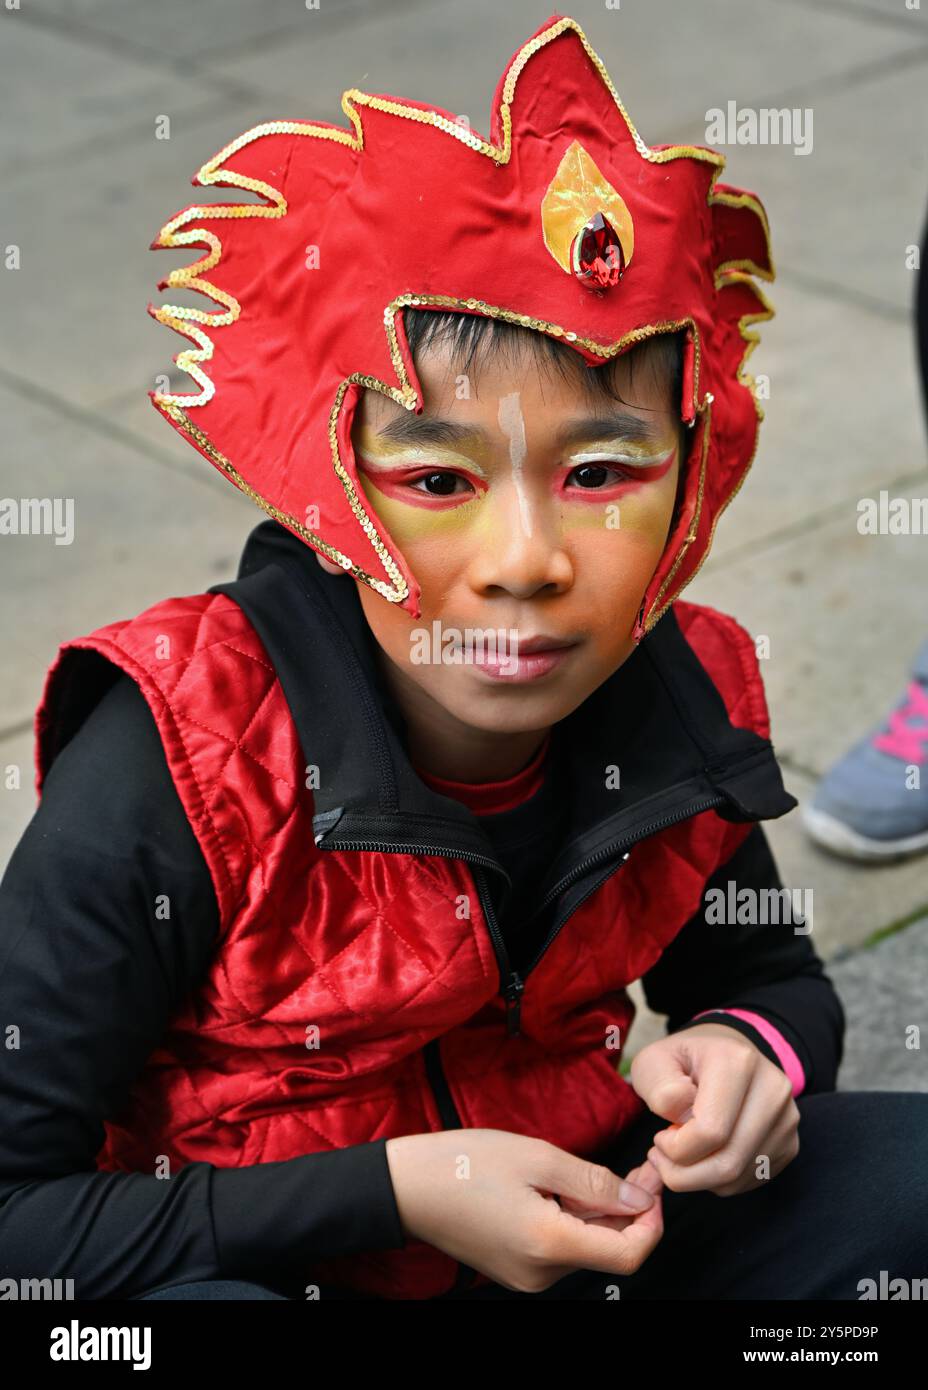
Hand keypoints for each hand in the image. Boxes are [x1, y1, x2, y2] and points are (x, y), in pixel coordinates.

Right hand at [385, 1128, 663, 1293]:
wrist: (405, 1187)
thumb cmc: (464, 1163)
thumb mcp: (536, 1156)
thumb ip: (594, 1182)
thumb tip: (640, 1199)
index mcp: (549, 1245)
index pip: (630, 1255)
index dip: (652, 1222)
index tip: (652, 1183)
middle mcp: (541, 1274)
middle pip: (610, 1252)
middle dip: (630, 1211)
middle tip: (636, 1166)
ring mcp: (527, 1277)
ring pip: (586, 1249)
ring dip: (602, 1214)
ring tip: (591, 1171)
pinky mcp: (515, 1270)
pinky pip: (561, 1249)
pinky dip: (575, 1221)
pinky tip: (564, 1188)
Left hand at [629, 1022, 799, 1195]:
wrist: (724, 1056)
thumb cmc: (684, 1062)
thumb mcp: (654, 1061)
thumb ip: (658, 1088)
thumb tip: (680, 1117)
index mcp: (738, 1062)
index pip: (710, 1131)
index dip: (675, 1148)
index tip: (660, 1138)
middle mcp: (773, 1090)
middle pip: (728, 1163)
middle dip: (684, 1174)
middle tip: (663, 1158)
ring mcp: (786, 1119)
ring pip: (738, 1177)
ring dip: (699, 1178)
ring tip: (682, 1154)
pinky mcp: (790, 1143)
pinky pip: (750, 1181)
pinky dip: (719, 1181)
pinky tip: (705, 1156)